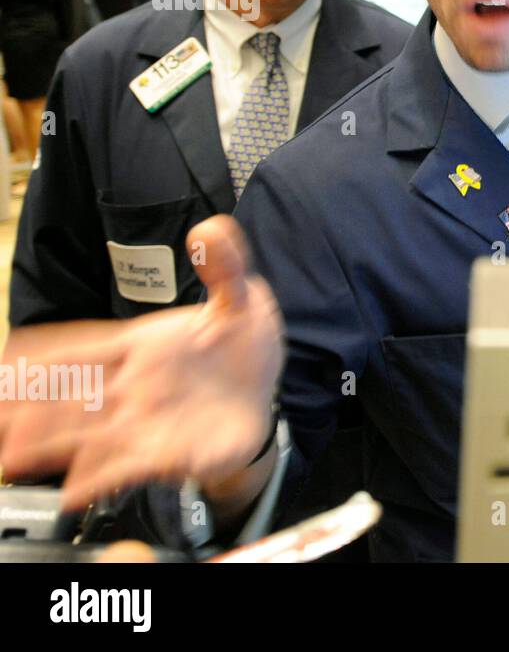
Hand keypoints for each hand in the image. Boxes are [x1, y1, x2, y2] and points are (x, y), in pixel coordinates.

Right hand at [0, 215, 284, 509]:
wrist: (266, 387)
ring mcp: (146, 420)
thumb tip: (210, 231)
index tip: (8, 359)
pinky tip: (72, 493)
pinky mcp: (167, 452)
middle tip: (1, 416)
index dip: (46, 352)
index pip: (86, 346)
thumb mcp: (238, 298)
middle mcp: (135, 385)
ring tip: (13, 458)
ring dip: (50, 446)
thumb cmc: (239, 342)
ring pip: (88, 434)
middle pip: (73, 395)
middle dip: (32, 405)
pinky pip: (126, 468)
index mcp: (143, 345)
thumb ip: (223, 266)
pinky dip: (99, 480)